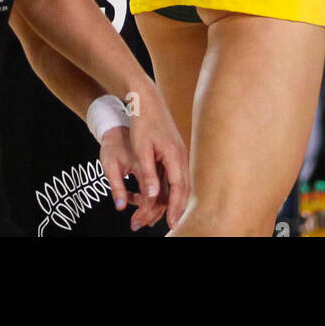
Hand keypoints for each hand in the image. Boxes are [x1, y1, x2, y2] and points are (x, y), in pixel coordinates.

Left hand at [122, 86, 188, 230]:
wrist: (146, 100)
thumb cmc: (142, 122)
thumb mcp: (141, 149)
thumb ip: (148, 173)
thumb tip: (153, 196)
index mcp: (174, 155)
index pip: (179, 188)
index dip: (175, 207)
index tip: (171, 224)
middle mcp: (180, 155)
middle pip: (183, 188)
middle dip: (177, 208)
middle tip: (171, 225)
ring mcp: (179, 153)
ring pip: (181, 183)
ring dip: (174, 200)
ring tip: (167, 216)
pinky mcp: (174, 152)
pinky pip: (176, 175)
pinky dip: (173, 189)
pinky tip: (166, 198)